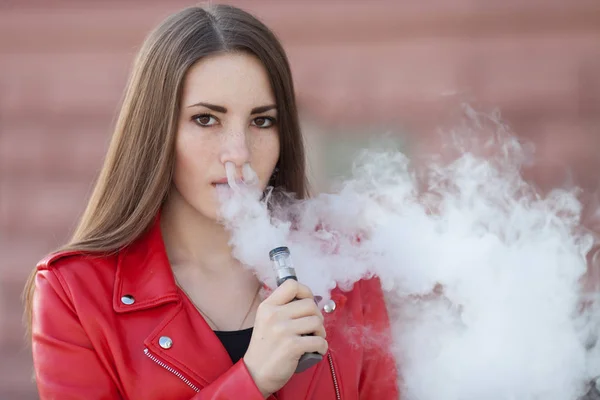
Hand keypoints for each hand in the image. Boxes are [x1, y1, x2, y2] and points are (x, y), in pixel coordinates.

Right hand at [243, 279, 327, 396]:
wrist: (256, 374)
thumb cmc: (265, 347)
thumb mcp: (266, 320)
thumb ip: (282, 308)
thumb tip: (308, 300)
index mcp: (267, 306)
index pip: (291, 284)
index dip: (305, 292)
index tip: (307, 303)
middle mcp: (274, 315)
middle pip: (310, 304)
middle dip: (317, 316)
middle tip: (312, 327)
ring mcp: (283, 330)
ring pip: (317, 322)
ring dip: (320, 332)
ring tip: (313, 339)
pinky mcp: (292, 346)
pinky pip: (319, 341)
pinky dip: (322, 347)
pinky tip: (316, 350)